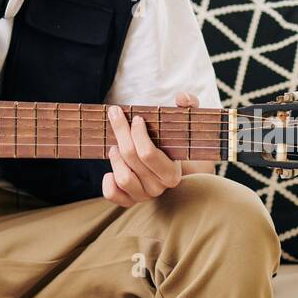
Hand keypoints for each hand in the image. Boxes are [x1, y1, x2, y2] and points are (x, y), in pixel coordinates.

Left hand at [102, 92, 199, 206]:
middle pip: (131, 158)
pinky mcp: (130, 200)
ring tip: (115, 145)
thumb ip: (189, 106)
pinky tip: (109, 170)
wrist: (173, 167)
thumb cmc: (175, 142)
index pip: (148, 154)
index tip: (136, 117)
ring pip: (122, 177)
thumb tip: (182, 97)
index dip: (137, 133)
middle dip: (121, 132)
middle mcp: (158, 187)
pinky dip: (108, 183)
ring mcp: (144, 196)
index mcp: (172, 173)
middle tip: (116, 114)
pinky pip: (113, 195)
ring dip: (115, 157)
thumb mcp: (186, 123)